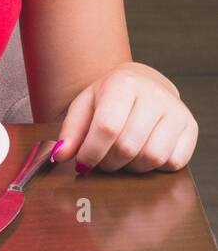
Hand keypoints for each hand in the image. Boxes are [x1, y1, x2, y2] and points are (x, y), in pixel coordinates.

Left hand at [52, 62, 197, 173]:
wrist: (145, 83)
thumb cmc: (111, 96)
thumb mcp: (86, 105)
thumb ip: (71, 130)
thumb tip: (59, 156)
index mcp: (124, 83)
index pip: (107, 127)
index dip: (92, 152)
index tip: (82, 164)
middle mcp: (154, 94)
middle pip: (128, 146)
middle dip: (109, 163)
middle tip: (102, 161)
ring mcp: (176, 111)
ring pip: (152, 158)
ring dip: (132, 167)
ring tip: (122, 156)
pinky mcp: (191, 127)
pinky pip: (173, 162)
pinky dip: (155, 166)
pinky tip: (144, 151)